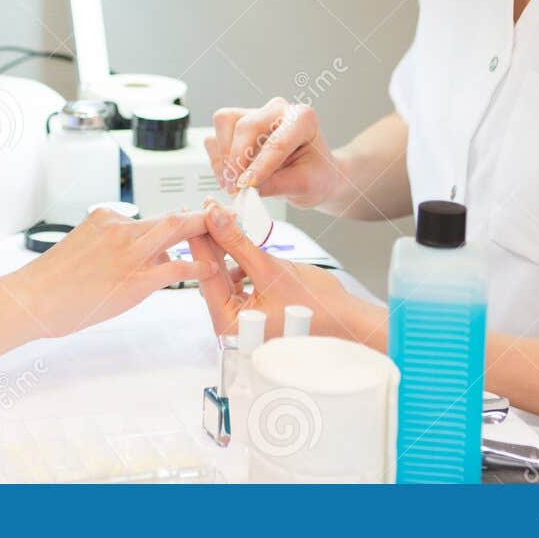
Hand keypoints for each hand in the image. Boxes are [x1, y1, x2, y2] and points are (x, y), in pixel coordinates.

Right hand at [8, 208, 215, 338]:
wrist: (31, 297)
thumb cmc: (49, 281)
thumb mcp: (80, 247)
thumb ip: (107, 243)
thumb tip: (128, 250)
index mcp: (106, 219)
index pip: (152, 216)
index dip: (180, 217)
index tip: (197, 215)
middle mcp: (120, 229)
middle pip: (172, 216)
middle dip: (204, 215)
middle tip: (227, 212)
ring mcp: (129, 253)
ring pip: (178, 232)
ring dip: (207, 232)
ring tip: (231, 231)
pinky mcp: (134, 279)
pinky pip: (175, 267)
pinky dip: (197, 266)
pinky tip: (211, 269)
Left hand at [187, 203, 383, 348]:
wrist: (344, 317)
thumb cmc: (314, 306)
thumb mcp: (269, 268)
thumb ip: (237, 242)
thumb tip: (214, 217)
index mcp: (229, 325)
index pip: (206, 276)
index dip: (200, 242)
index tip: (193, 216)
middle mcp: (231, 324)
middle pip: (213, 275)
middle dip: (211, 243)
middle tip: (206, 212)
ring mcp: (241, 317)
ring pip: (224, 275)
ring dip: (224, 249)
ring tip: (222, 221)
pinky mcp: (252, 307)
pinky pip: (237, 279)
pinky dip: (237, 260)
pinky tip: (237, 240)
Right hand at [207, 98, 343, 208]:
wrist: (312, 174)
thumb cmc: (315, 174)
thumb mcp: (306, 184)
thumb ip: (279, 185)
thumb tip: (249, 188)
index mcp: (302, 119)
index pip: (277, 141)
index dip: (260, 166)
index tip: (247, 185)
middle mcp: (277, 110)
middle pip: (246, 126)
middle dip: (237, 160)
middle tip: (236, 188)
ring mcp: (254, 114)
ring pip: (225, 123)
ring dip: (224, 158)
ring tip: (233, 184)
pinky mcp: (236, 125)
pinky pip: (216, 136)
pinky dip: (217, 160)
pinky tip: (230, 177)